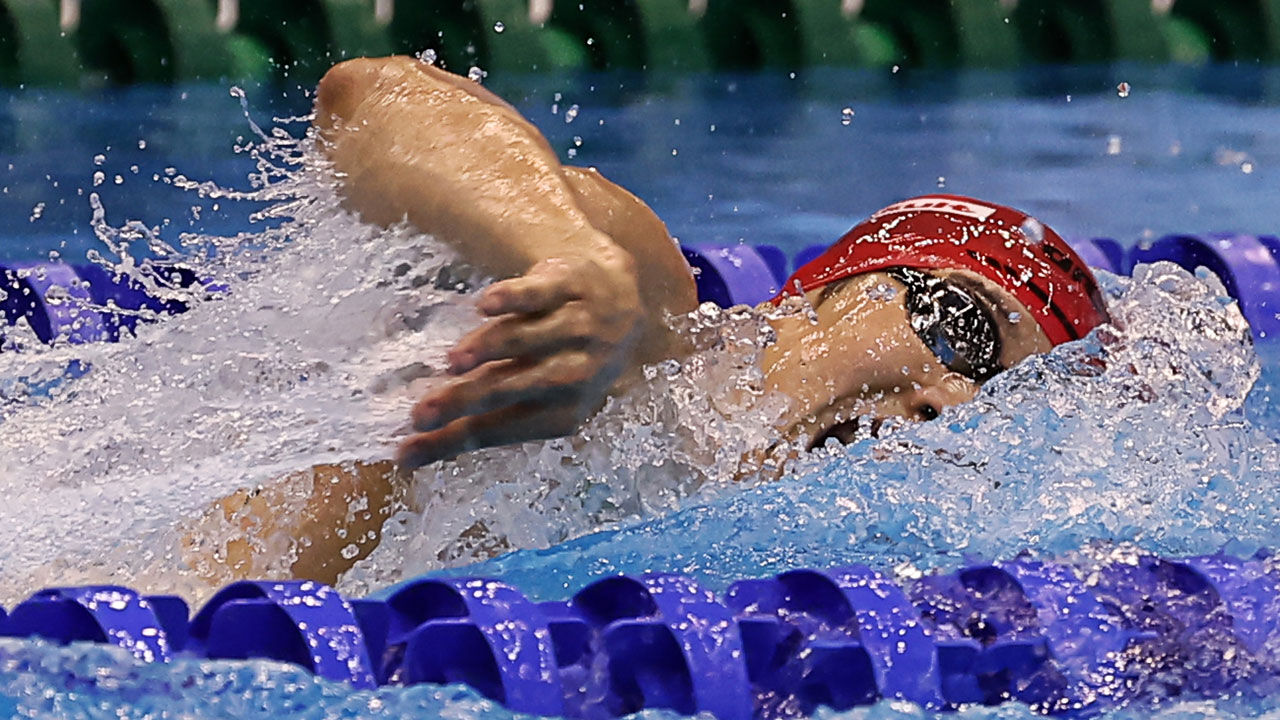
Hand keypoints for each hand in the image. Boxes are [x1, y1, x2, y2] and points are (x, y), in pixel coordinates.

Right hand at [397, 248, 643, 468]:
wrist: (621, 299)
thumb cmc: (561, 360)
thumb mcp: (534, 395)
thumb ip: (482, 417)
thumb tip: (411, 454)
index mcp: (565, 411)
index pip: (503, 429)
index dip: (454, 440)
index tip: (405, 450)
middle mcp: (577, 372)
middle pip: (517, 388)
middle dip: (468, 401)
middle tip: (421, 413)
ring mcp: (578, 327)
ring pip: (529, 339)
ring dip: (490, 348)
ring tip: (452, 362)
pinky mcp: (570, 284)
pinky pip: (540, 294)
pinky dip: (513, 299)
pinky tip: (484, 305)